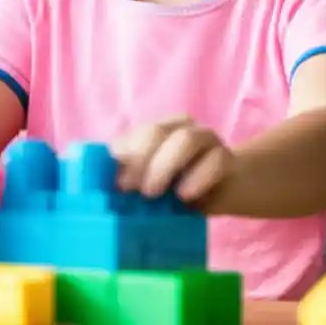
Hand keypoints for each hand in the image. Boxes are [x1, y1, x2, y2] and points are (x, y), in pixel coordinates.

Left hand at [111, 115, 234, 202]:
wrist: (228, 192)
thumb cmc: (178, 192)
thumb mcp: (148, 190)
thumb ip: (127, 183)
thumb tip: (97, 192)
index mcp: (150, 133)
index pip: (129, 136)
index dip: (119, 158)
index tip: (116, 186)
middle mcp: (175, 129)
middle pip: (155, 132)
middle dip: (139, 160)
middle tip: (132, 190)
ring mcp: (203, 138)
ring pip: (186, 139)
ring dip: (165, 165)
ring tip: (153, 193)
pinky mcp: (226, 155)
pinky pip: (216, 159)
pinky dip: (199, 177)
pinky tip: (186, 195)